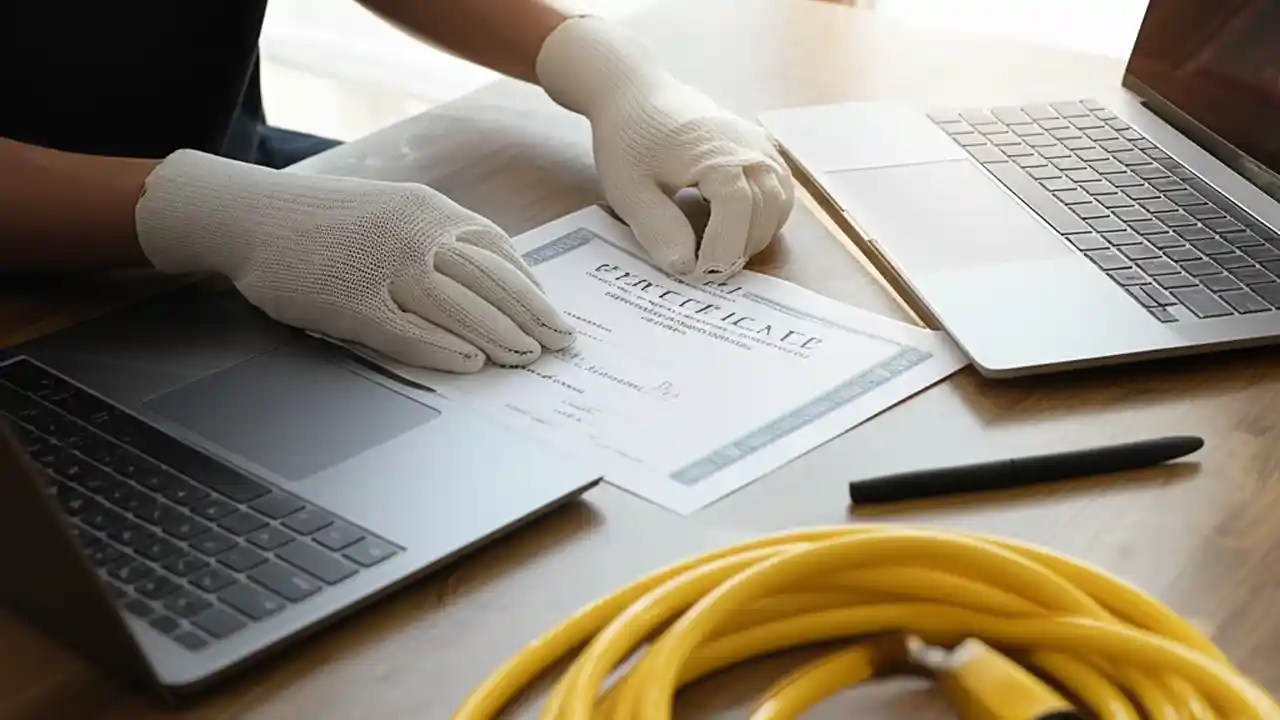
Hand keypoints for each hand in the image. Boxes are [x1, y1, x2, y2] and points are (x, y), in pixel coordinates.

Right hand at [135, 150, 573, 371]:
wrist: (249, 215)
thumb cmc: (327, 220)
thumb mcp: (393, 211)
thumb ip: (440, 236)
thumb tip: (492, 273)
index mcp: (429, 210)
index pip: (498, 251)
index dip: (530, 287)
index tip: (553, 313)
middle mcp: (414, 233)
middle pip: (489, 279)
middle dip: (531, 315)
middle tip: (562, 343)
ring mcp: (383, 267)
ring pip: (458, 305)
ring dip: (500, 334)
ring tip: (528, 358)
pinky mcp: (350, 301)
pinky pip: (407, 330)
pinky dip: (443, 349)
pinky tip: (471, 364)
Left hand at [537, 17, 793, 277]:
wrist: (636, 92)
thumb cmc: (629, 138)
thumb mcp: (630, 190)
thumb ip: (658, 229)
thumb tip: (686, 267)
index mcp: (720, 157)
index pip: (737, 216)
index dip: (722, 251)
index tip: (700, 273)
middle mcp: (751, 149)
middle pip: (765, 213)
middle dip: (739, 248)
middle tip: (708, 270)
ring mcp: (761, 145)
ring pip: (779, 204)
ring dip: (756, 234)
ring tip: (722, 250)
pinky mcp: (762, 145)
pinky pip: (780, 188)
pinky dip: (766, 214)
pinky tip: (738, 226)